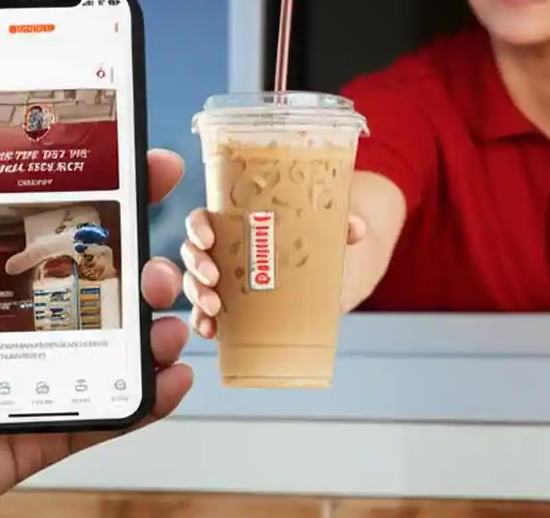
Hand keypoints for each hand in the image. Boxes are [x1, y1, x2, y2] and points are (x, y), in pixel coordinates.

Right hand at [178, 208, 366, 337]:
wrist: (333, 271)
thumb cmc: (320, 238)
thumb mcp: (330, 226)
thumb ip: (343, 224)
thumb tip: (355, 228)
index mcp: (239, 221)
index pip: (206, 218)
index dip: (198, 227)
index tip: (208, 238)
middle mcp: (226, 249)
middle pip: (194, 252)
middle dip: (196, 265)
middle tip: (213, 278)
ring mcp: (227, 280)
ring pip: (195, 284)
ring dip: (197, 295)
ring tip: (213, 309)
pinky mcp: (235, 308)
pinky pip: (207, 313)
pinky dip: (204, 322)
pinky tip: (211, 330)